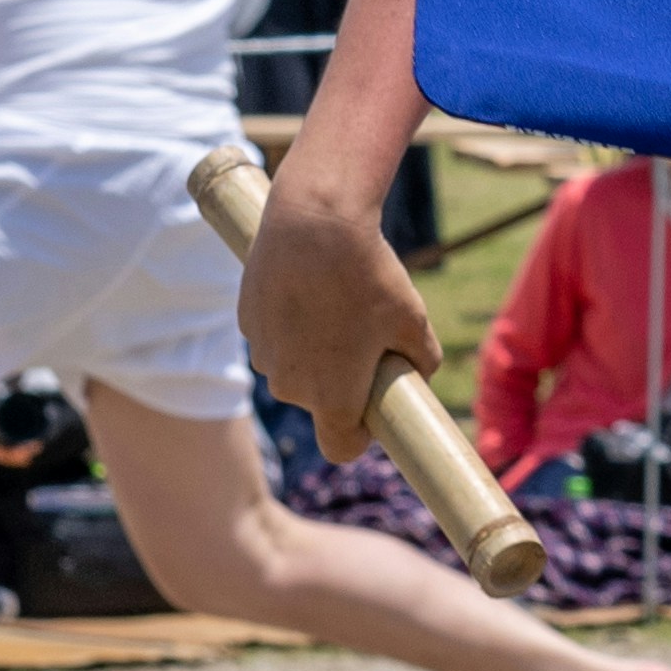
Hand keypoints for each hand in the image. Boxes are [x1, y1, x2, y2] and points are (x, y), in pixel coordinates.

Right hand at [236, 163, 438, 464]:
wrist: (315, 222)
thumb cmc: (367, 275)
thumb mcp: (413, 319)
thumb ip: (422, 360)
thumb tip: (420, 374)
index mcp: (331, 397)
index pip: (341, 448)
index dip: (362, 434)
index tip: (375, 406)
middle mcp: (289, 387)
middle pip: (320, 400)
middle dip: (342, 379)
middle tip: (366, 335)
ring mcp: (264, 355)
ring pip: (295, 366)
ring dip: (314, 349)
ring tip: (339, 301)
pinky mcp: (248, 322)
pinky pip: (276, 335)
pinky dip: (292, 322)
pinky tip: (310, 286)